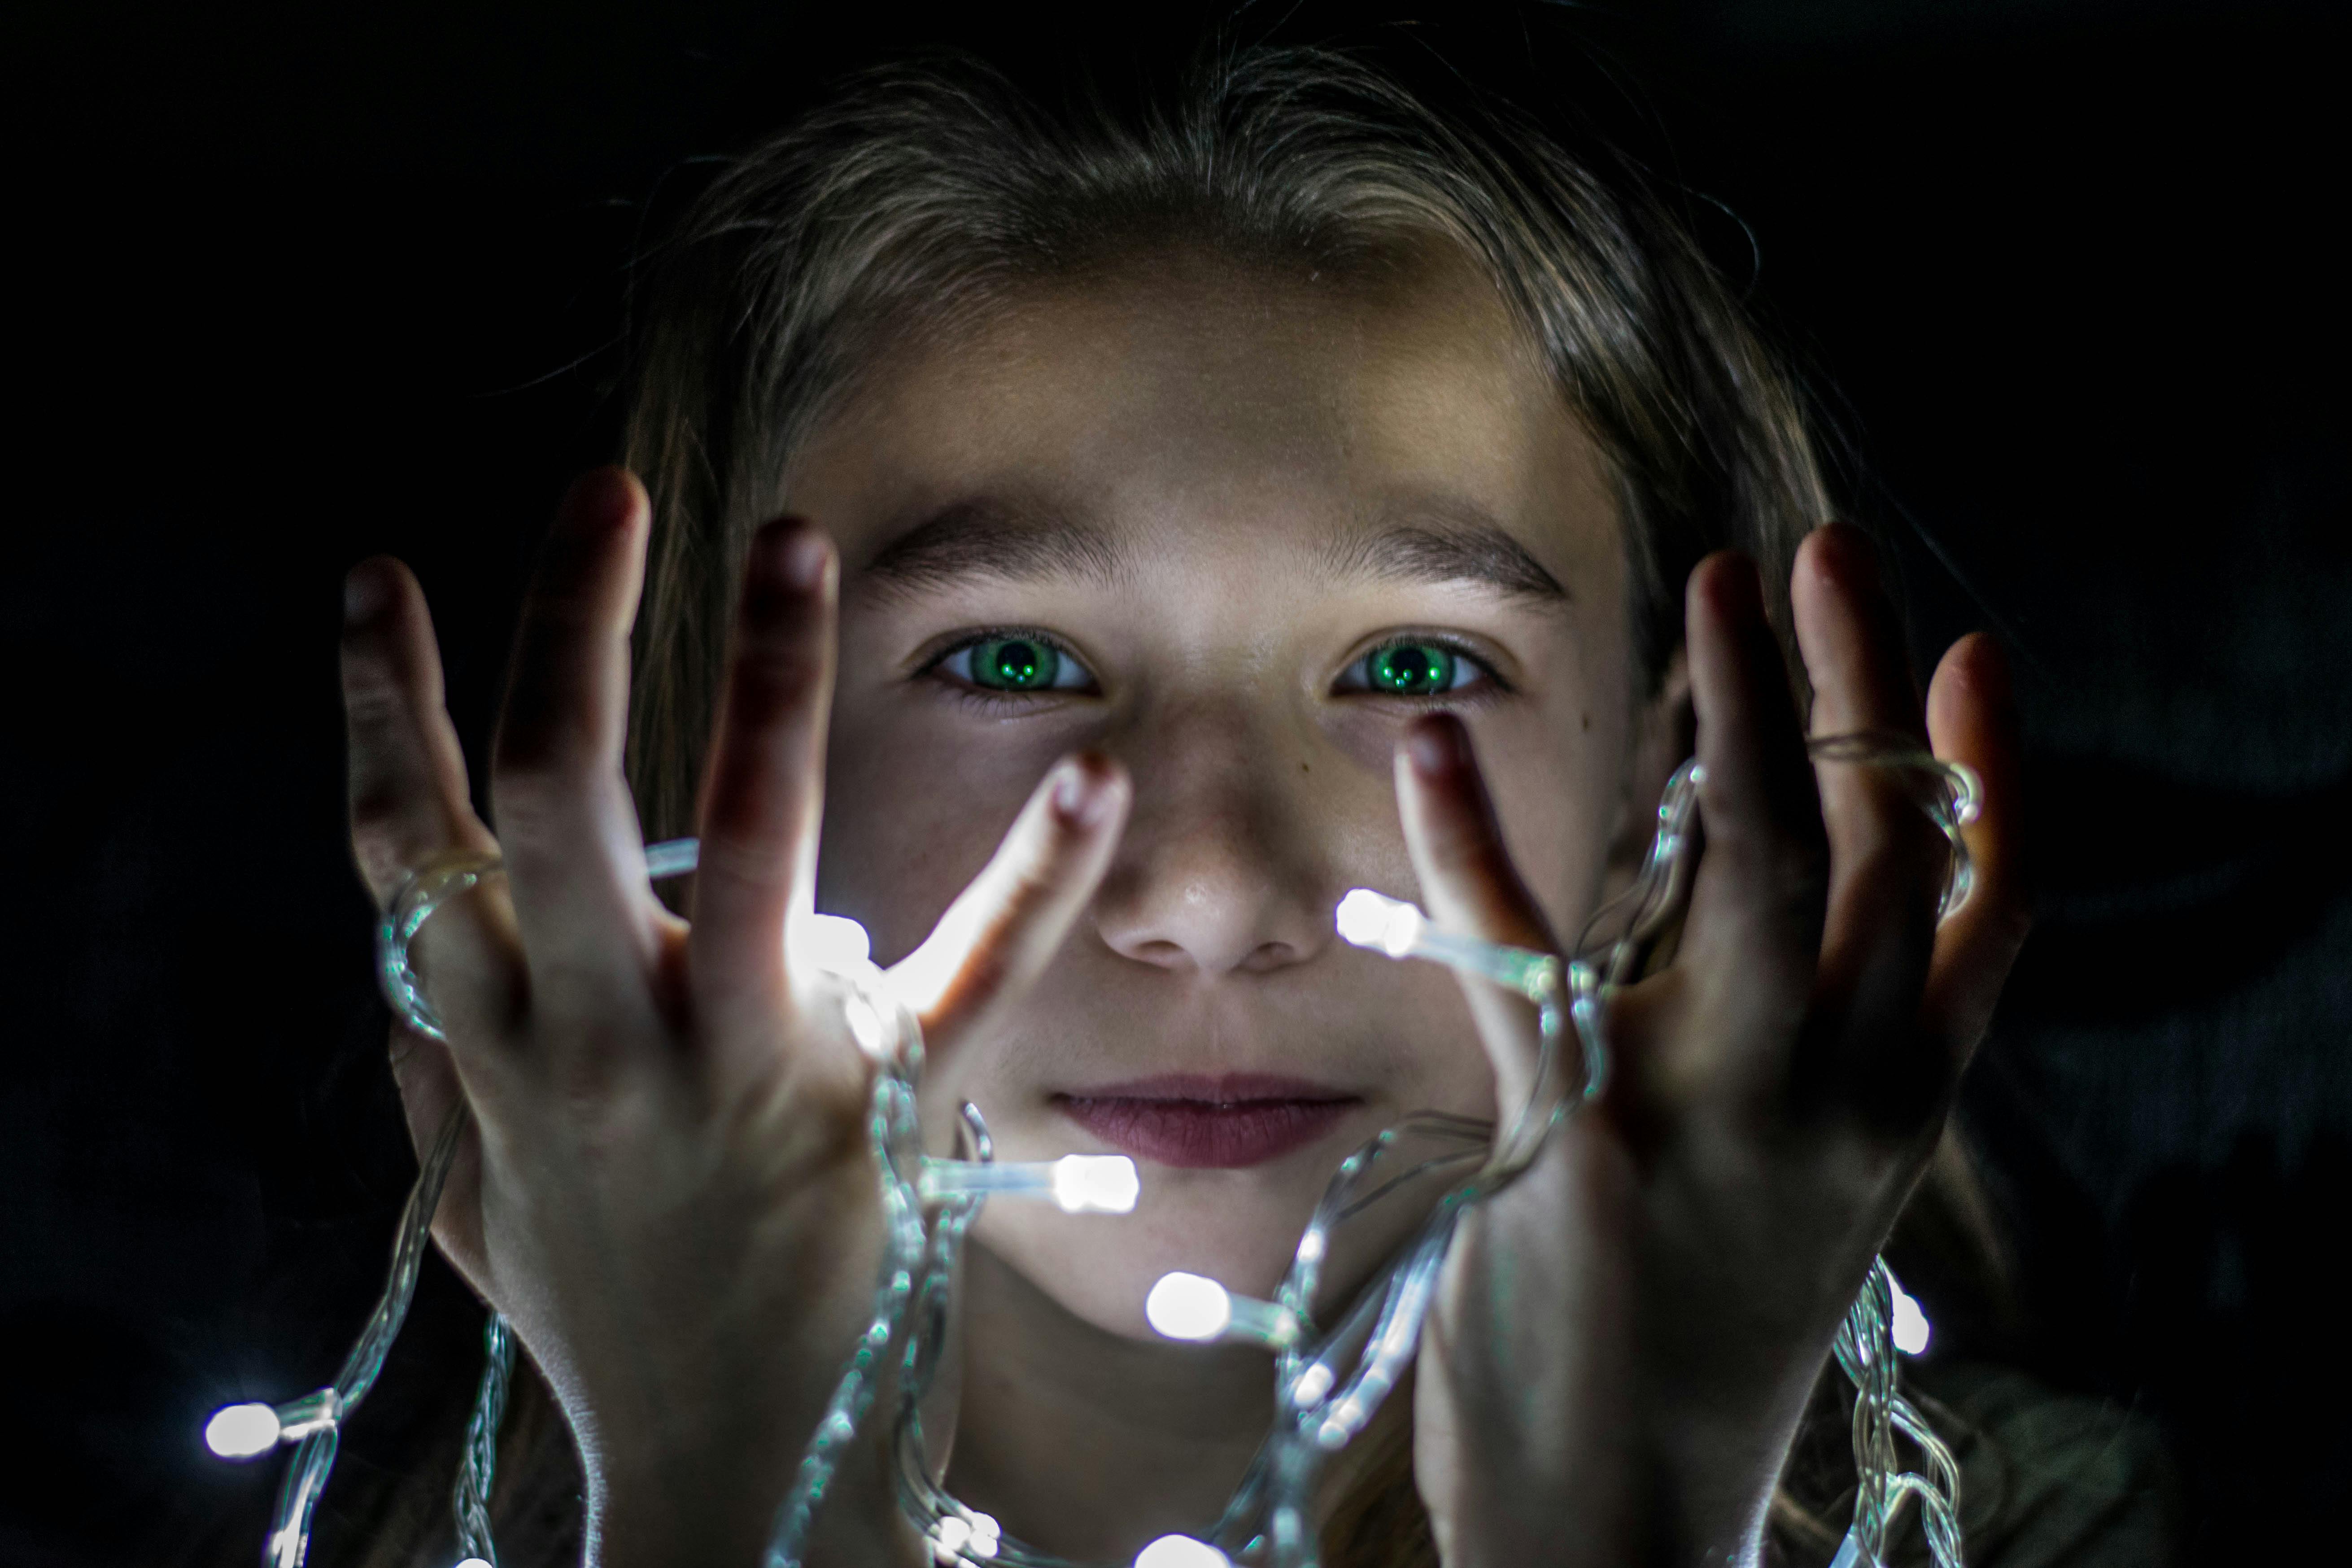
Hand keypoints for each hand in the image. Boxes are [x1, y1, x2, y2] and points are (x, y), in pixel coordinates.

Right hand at [338, 469, 1130, 1566]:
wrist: (726, 1479)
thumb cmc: (609, 1324)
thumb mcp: (482, 1210)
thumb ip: (440, 1085)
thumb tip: (403, 974)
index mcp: (503, 1053)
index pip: (409, 847)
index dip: (381, 704)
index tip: (376, 577)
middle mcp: (606, 1043)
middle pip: (555, 799)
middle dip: (566, 631)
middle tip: (604, 493)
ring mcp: (750, 1074)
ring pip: (751, 846)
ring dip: (773, 680)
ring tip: (794, 541)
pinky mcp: (884, 1115)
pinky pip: (973, 978)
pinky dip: (1040, 874)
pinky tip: (1095, 775)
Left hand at [1397, 526, 2028, 1565]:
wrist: (1633, 1529)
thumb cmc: (1705, 1342)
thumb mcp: (1805, 1192)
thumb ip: (1815, 1053)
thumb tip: (1785, 913)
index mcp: (1900, 1104)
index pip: (1983, 897)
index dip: (1984, 762)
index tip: (1961, 645)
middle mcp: (1837, 1093)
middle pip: (1872, 843)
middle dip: (1852, 684)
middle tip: (1816, 553)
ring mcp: (1717, 1110)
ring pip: (1753, 864)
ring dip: (1734, 711)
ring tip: (1711, 588)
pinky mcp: (1580, 1139)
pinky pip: (1524, 953)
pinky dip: (1470, 840)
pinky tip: (1430, 750)